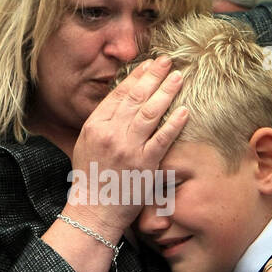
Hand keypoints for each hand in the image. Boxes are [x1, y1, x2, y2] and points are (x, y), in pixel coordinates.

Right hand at [66, 57, 186, 236]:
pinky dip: (174, 123)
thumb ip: (104, 121)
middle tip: (167, 61)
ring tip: (178, 77)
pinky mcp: (144, 164)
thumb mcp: (87, 143)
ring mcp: (128, 149)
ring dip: (166, 92)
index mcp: (95, 125)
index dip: (136, 77)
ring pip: (149, 112)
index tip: (148, 65)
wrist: (94, 210)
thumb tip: (123, 98)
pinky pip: (163, 139)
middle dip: (153, 76)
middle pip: (135, 98)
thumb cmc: (91, 176)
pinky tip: (184, 109)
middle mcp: (110, 134)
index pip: (118, 94)